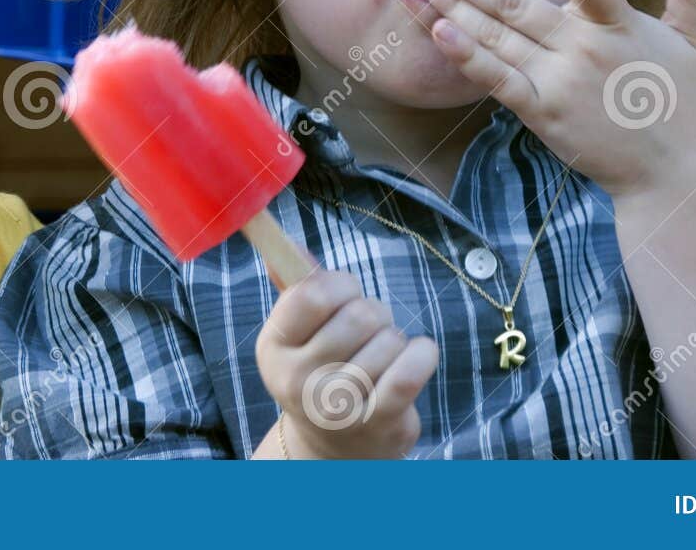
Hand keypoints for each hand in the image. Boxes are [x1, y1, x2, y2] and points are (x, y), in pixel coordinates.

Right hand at [256, 268, 438, 457]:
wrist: (334, 449)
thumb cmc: (321, 373)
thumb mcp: (300, 334)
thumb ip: (297, 289)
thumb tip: (285, 247)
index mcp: (273, 347)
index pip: (312, 293)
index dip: (340, 283)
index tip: (345, 294)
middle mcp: (297, 380)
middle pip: (358, 314)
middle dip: (374, 314)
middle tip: (368, 332)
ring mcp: (336, 406)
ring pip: (388, 339)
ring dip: (395, 341)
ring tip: (382, 358)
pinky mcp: (377, 423)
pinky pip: (409, 371)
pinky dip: (422, 354)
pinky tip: (418, 355)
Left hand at [416, 0, 695, 199]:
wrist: (668, 173)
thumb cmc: (676, 101)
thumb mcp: (694, 42)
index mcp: (619, 27)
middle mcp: (584, 51)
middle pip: (517, 8)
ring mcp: (558, 83)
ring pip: (497, 38)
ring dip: (453, 8)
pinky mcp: (540, 111)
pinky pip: (495, 79)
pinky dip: (466, 54)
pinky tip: (438, 29)